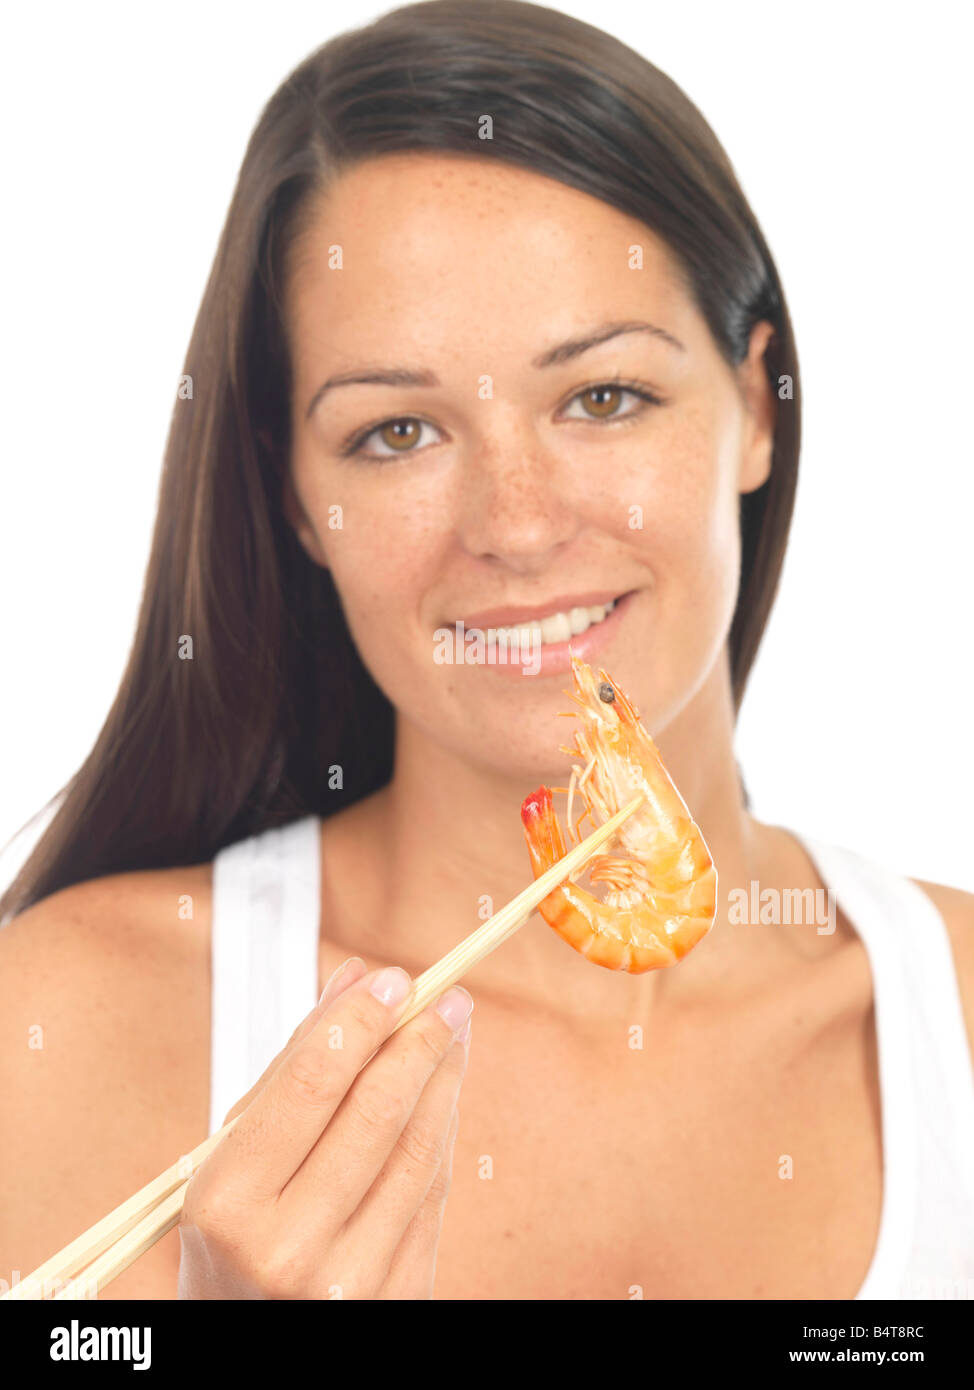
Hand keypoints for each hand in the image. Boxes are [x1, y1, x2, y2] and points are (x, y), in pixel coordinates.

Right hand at [177, 956, 470, 1298]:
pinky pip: (432, 1196)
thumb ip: (293, 1067)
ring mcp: (348, 1284)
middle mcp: (287, 1248)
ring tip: (454, 1031)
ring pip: (418, 1151)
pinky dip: (442, 1133)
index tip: (394, 977)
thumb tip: (354, 979)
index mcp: (229, 1204)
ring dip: (444, 1078)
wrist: (245, 1343)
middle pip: (377, 1111)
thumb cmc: (233, 1237)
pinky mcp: (396, 1298)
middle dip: (419, 1040)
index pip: (311, 1082)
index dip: (361, 1019)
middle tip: (446, 994)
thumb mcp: (230, 1157)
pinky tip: (443, 1093)